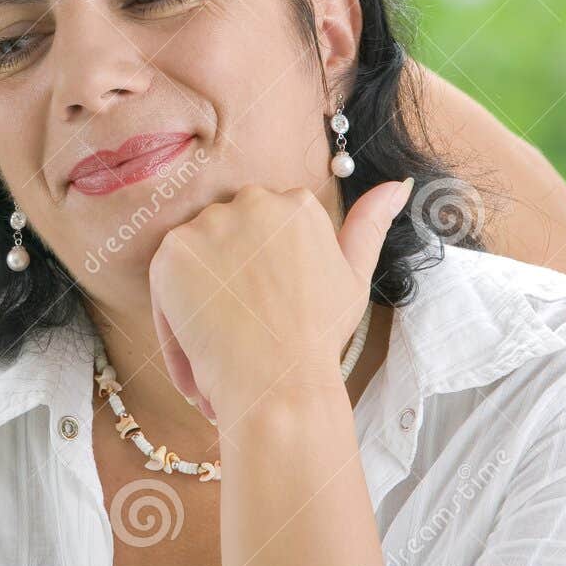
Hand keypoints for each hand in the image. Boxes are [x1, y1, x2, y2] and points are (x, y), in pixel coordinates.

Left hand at [146, 178, 413, 422]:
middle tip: (246, 325)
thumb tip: (397, 183)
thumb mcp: (354, 275)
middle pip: (230, 235)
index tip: (269, 305)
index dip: (262, 273)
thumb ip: (369, 224)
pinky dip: (176, 313)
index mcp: (297, 202)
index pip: (265, 228)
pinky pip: (168, 278)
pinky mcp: (172, 249)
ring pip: (197, 256)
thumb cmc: (317, 335)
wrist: (276, 381)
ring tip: (226, 339)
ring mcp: (209, 223)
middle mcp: (252, 200)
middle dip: (231, 277)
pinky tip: (203, 343)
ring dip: (203, 294)